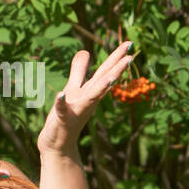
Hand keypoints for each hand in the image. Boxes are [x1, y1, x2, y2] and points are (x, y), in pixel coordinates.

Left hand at [37, 42, 133, 156]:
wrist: (58, 144)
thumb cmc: (68, 115)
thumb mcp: (73, 89)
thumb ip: (79, 70)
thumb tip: (86, 50)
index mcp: (90, 91)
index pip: (105, 72)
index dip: (116, 58)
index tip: (128, 44)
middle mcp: (88, 100)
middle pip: (103, 82)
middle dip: (116, 70)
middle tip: (131, 56)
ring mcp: (77, 110)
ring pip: (90, 97)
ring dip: (101, 88)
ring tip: (111, 77)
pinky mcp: (62, 120)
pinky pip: (62, 111)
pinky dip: (61, 103)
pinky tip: (60, 95)